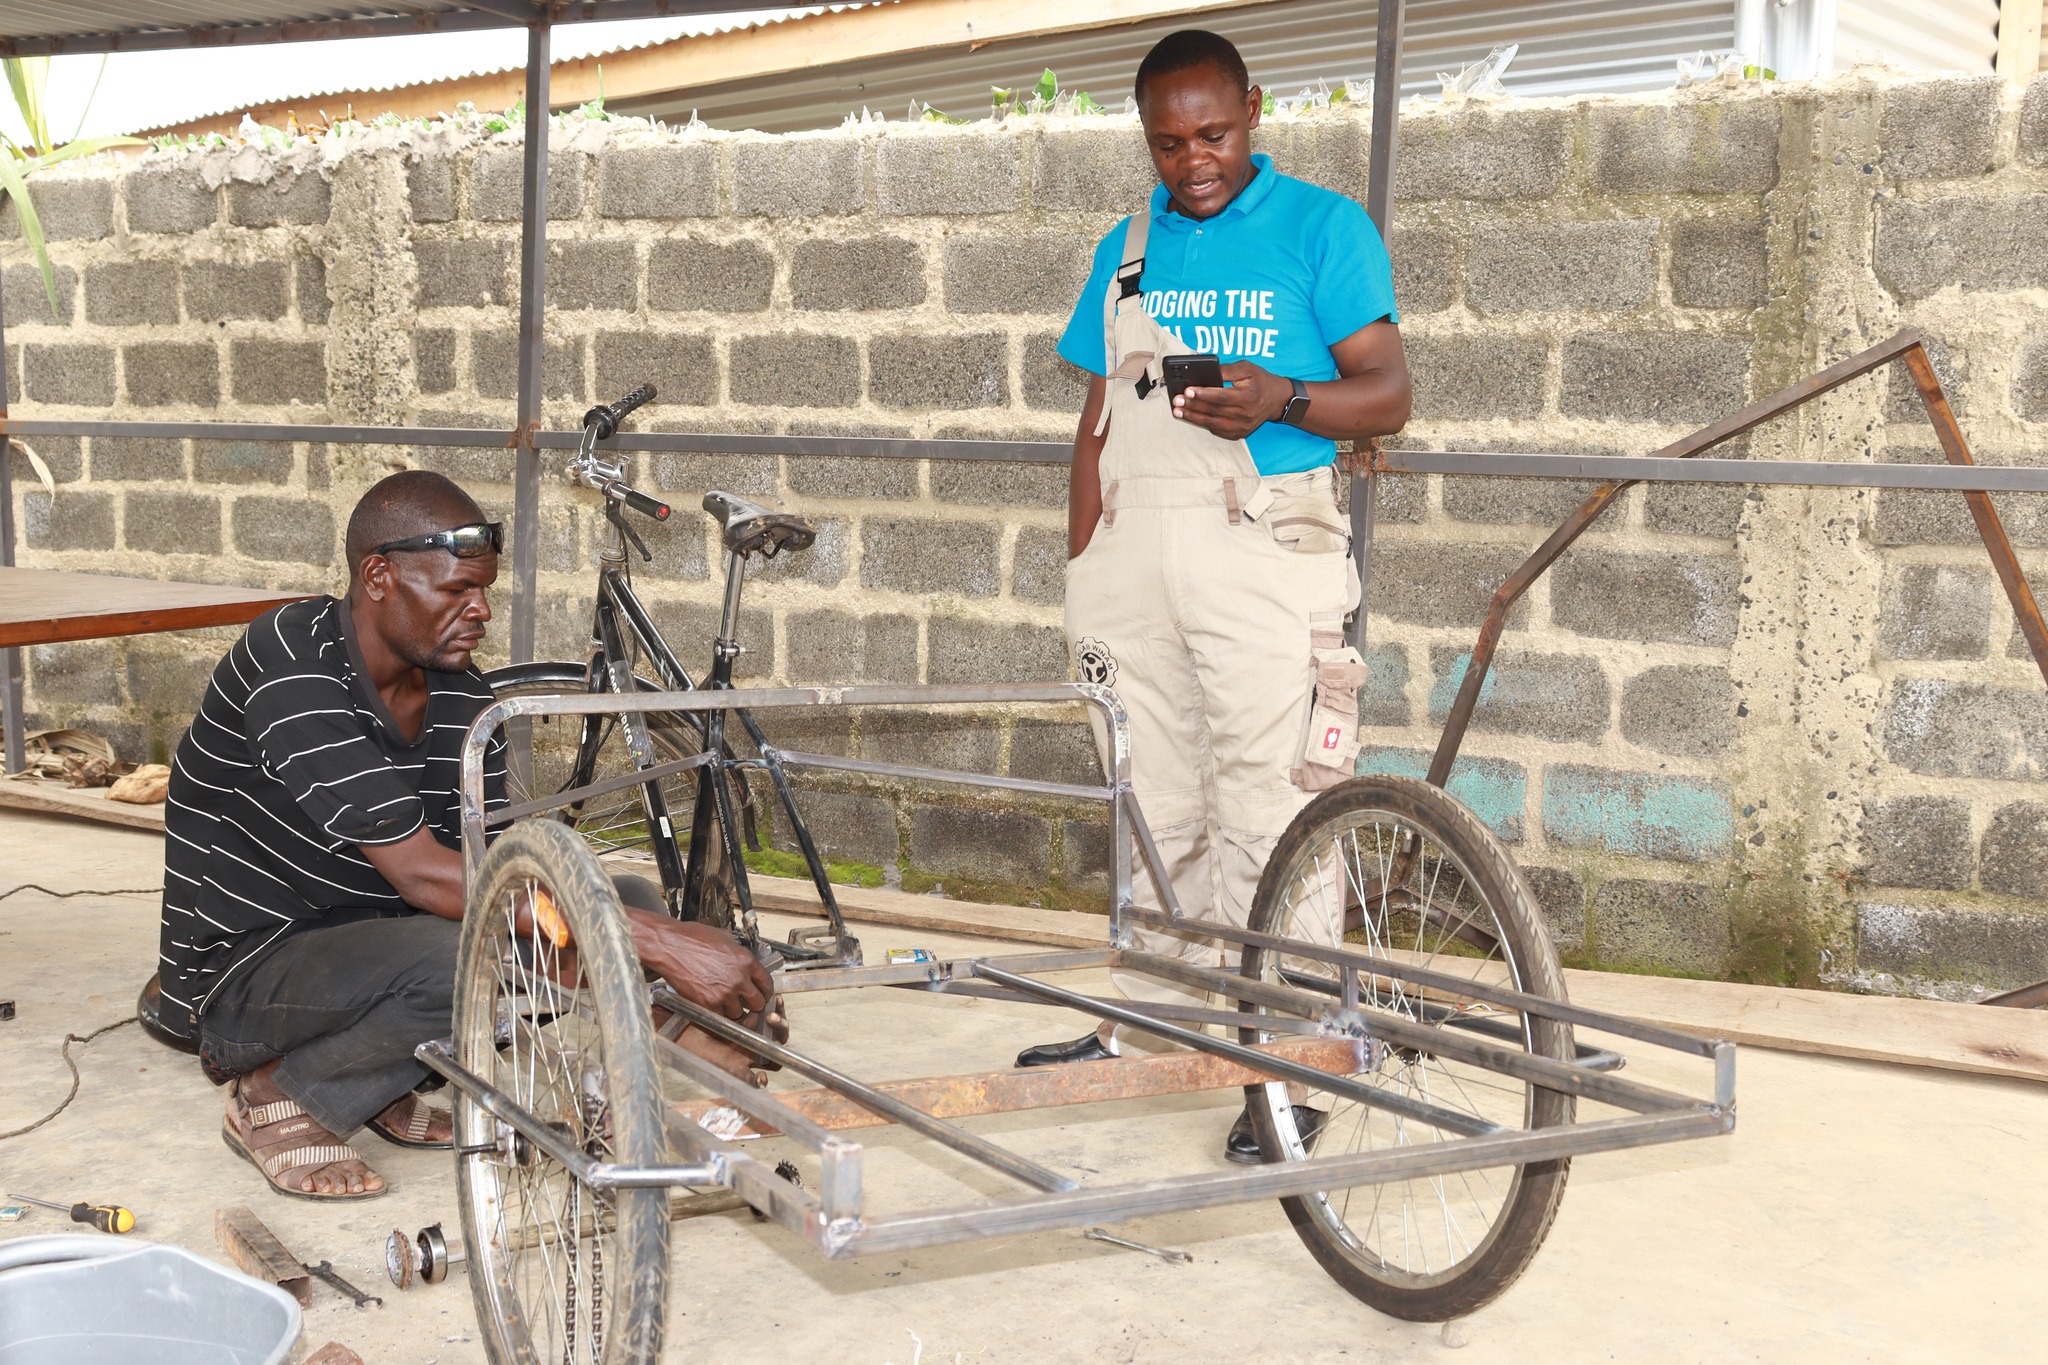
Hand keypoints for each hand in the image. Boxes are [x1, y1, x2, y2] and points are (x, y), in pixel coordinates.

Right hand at [628, 911, 773, 1020]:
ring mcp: (724, 993)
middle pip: (757, 1003)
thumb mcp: (725, 939)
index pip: (766, 984)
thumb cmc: (692, 939)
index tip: (762, 994)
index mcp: (746, 961)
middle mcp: (739, 979)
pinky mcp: (708, 1004)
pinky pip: (721, 1018)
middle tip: (746, 1003)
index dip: (765, 991)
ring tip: (726, 1004)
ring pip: (739, 1014)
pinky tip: (714, 1006)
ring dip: (734, 1011)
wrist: (670, 946)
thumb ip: (739, 955)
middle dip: (753, 1004)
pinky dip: (719, 1015)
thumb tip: (745, 965)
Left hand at [1172, 360, 1289, 440]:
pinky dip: (1204, 424)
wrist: (1277, 400)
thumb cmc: (1261, 381)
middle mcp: (1246, 415)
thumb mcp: (1248, 369)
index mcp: (1249, 397)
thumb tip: (1207, 371)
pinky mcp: (1239, 434)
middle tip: (1177, 401)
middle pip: (1214, 411)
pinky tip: (1192, 417)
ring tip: (1178, 411)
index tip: (1187, 391)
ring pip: (1213, 423)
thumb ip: (1228, 370)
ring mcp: (1242, 427)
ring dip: (1193, 418)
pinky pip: (1217, 430)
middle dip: (1193, 406)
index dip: (1203, 394)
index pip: (1221, 397)